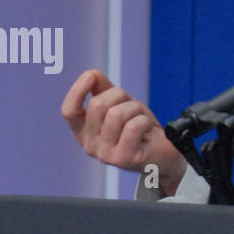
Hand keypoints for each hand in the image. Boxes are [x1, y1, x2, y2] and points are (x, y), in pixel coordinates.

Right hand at [61, 70, 186, 195]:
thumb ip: (103, 88)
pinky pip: (133, 126)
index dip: (77, 91)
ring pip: (116, 114)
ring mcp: (105, 155)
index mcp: (83, 132)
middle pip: (97, 105)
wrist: (164, 154)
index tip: (91, 76)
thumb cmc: (140, 128)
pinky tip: (148, 131)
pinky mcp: (123, 159)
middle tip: (133, 106)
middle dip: (120, 96)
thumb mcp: (120, 104)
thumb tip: (91, 74)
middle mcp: (90, 146)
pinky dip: (144, 121)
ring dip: (135, 109)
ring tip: (142, 120)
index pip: (69, 111)